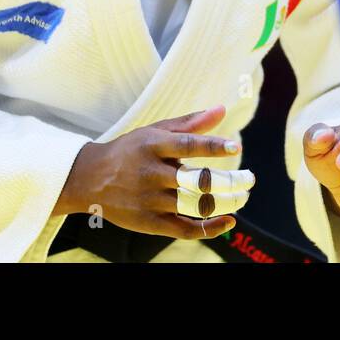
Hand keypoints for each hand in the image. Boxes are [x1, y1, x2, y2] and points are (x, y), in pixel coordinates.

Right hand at [55, 105, 252, 239]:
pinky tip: (228, 220)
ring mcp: (150, 201)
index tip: (236, 147)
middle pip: (197, 181)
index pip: (187, 145)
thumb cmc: (131, 150)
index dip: (213, 146)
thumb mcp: (155, 131)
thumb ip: (191, 123)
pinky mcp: (149, 223)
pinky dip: (210, 228)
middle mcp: (151, 173)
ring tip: (242, 197)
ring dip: (225, 204)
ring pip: (195, 206)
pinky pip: (184, 230)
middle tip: (250, 179)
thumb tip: (223, 109)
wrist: (89, 179)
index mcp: (153, 145)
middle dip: (229, 182)